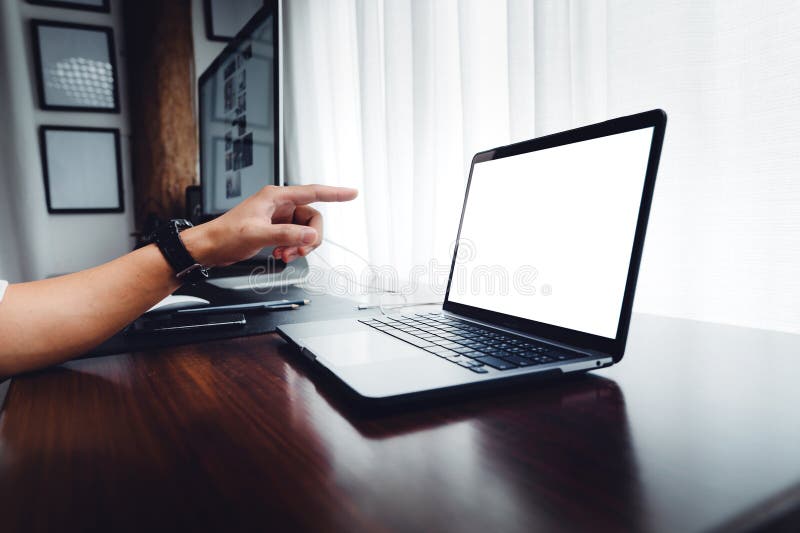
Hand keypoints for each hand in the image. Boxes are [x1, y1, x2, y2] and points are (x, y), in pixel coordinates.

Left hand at [181, 184, 357, 266]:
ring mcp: (278, 218)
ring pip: (305, 230)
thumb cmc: (225, 234)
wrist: (209, 247)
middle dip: (310, 237)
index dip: (334, 193)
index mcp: (276, 197)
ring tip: (284, 255)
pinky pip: (295, 238)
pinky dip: (292, 249)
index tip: (352, 193)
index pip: (312, 192)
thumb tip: (310, 235)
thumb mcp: (257, 235)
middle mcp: (279, 205)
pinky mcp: (275, 230)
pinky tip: (279, 255)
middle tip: (299, 251)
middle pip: (312, 218)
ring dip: (300, 246)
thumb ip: (286, 235)